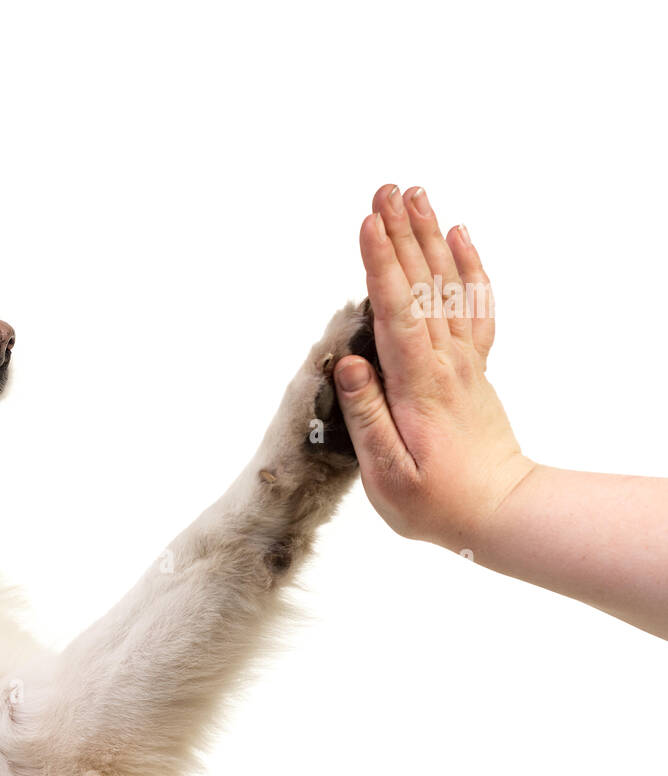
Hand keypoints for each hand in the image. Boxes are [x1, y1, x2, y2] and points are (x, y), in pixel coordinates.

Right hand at [332, 185, 535, 549]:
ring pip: (446, 285)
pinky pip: (474, 304)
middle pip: (422, 285)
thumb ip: (366, 416)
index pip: (397, 313)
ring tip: (413, 194)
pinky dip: (468, 265)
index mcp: (418, 387)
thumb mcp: (388, 475)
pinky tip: (458, 235)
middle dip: (400, 233)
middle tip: (384, 189)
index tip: (368, 223)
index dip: (380, 265)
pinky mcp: (471, 367)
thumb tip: (346, 364)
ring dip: (428, 237)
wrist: (502, 513)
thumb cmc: (438, 503)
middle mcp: (444, 363)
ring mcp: (463, 361)